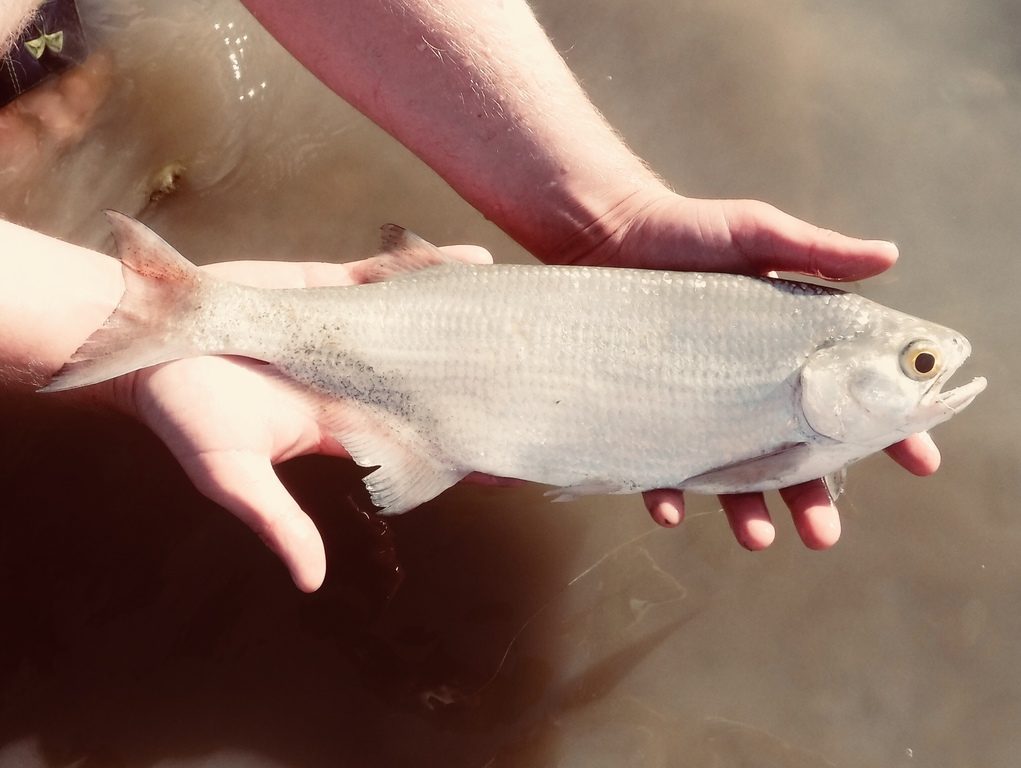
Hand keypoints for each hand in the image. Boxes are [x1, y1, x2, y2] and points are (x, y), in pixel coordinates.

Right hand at [111, 247, 490, 592]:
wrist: (148, 340)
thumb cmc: (184, 412)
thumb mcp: (229, 473)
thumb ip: (275, 519)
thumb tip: (312, 580)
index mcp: (346, 427)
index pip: (422, 444)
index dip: (468, 452)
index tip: (519, 458)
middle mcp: (357, 380)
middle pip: (435, 382)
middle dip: (485, 383)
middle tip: (548, 381)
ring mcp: (348, 332)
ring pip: (424, 325)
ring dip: (471, 320)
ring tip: (527, 314)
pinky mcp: (328, 290)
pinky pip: (388, 277)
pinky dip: (427, 268)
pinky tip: (472, 261)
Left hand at [554, 190, 940, 549]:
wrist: (607, 233)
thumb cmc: (687, 231)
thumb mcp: (757, 234)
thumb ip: (817, 252)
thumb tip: (890, 255)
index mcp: (790, 349)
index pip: (853, 397)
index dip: (889, 432)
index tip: (920, 462)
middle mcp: (750, 387)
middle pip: (793, 455)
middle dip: (812, 499)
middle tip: (823, 535)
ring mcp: (700, 405)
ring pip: (732, 474)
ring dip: (749, 512)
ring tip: (760, 539)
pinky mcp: (649, 413)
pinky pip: (659, 466)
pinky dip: (666, 494)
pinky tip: (670, 512)